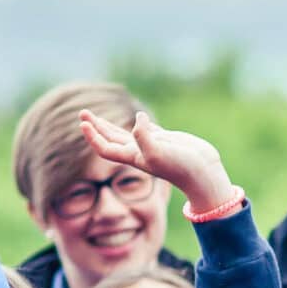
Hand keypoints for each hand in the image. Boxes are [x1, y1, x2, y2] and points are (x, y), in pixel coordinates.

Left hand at [81, 110, 233, 213]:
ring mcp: (152, 145)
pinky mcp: (165, 140)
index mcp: (134, 157)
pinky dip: (137, 123)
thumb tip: (138, 118)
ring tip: (96, 116)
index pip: (105, 148)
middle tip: (83, 112)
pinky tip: (135, 117)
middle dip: (96, 127)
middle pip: (110, 140)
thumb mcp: (159, 151)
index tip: (83, 122)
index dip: (93, 136)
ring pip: (125, 134)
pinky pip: (145, 129)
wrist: (204, 174)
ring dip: (109, 126)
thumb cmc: (181, 167)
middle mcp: (140, 151)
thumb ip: (144, 135)